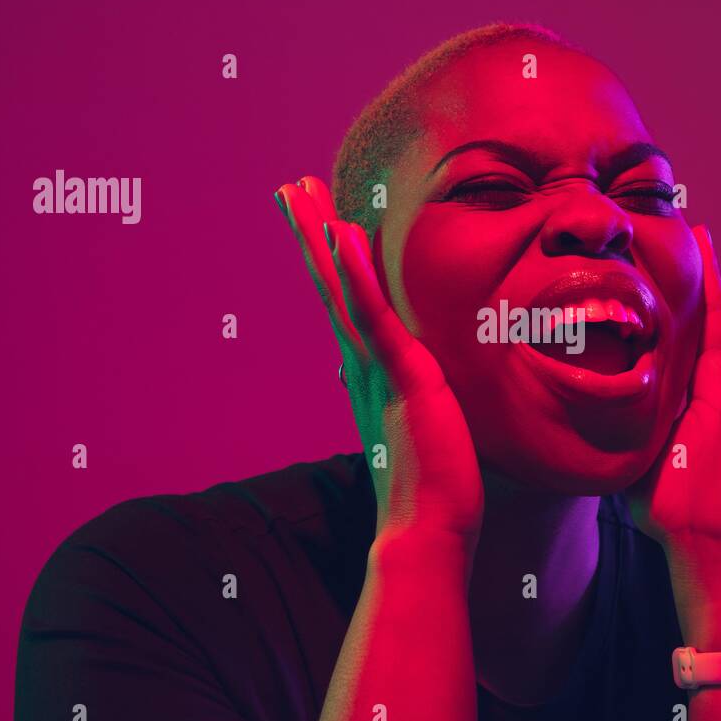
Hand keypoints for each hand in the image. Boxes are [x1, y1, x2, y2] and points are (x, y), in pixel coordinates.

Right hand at [275, 177, 483, 560]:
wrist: (427, 533)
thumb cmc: (430, 488)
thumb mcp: (420, 427)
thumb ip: (408, 399)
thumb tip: (404, 388)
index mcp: (369, 373)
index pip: (346, 303)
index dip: (330, 260)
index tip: (320, 222)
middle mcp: (363, 365)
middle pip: (330, 284)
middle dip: (311, 232)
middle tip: (290, 188)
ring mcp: (377, 369)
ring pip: (340, 289)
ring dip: (320, 235)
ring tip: (300, 190)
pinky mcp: (402, 376)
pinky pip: (375, 316)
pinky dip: (356, 274)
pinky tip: (343, 233)